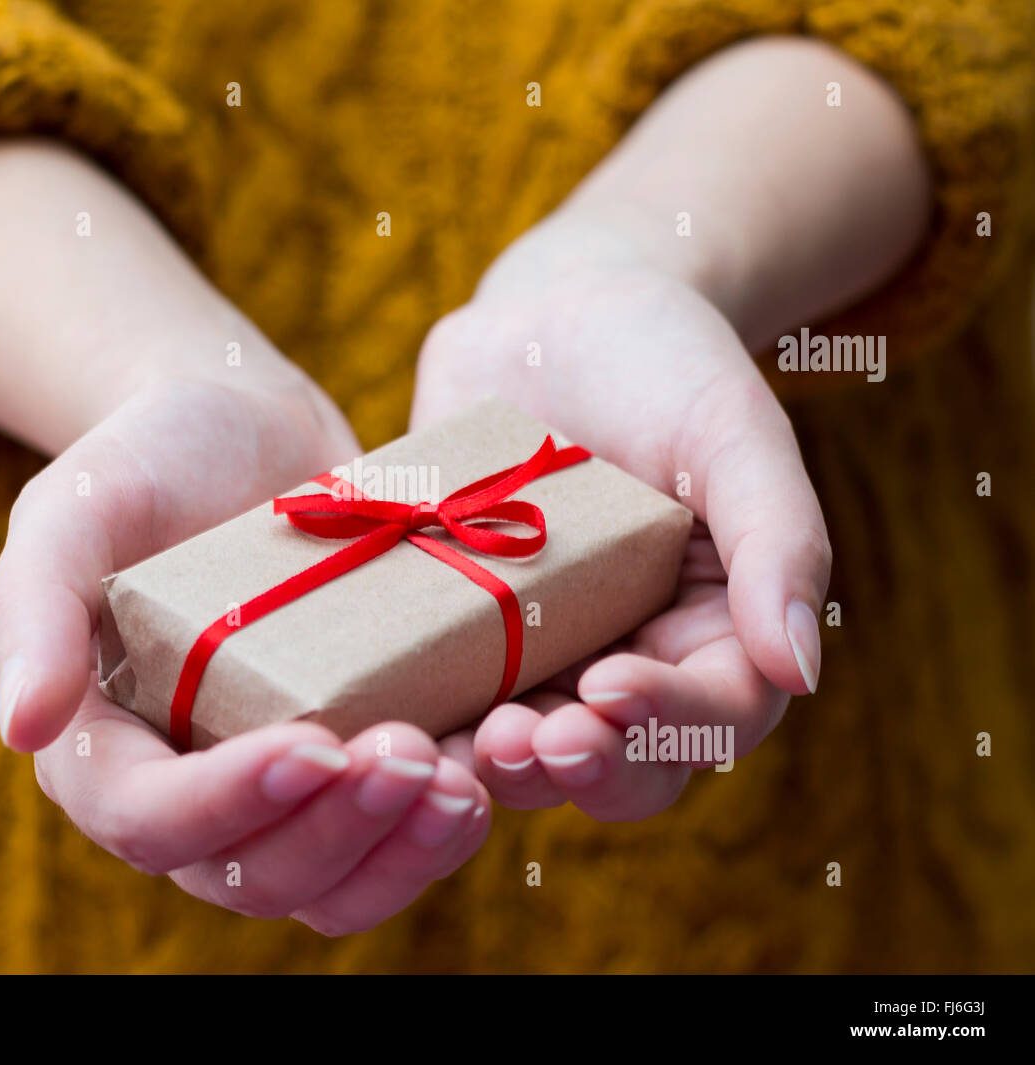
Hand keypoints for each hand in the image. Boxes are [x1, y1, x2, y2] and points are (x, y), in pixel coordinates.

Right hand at [0, 376, 489, 933]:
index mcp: (106, 749)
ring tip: (466, 782)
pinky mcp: (351, 766)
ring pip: (336, 882)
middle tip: (412, 754)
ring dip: (403, 852)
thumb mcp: (76, 510)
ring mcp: (280, 790)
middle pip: (259, 871)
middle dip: (340, 830)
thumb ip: (35, 609)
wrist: (251, 430)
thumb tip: (23, 726)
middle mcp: (193, 792)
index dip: (229, 804)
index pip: (151, 819)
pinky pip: (395, 840)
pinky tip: (492, 764)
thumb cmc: (152, 462)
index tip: (314, 745)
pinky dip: (442, 826)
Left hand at [411, 233, 830, 821]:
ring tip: (458, 743)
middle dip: (575, 768)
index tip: (610, 689)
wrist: (551, 316)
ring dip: (493, 764)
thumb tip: (798, 672)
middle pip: (617, 764)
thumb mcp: (731, 434)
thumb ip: (779, 543)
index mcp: (713, 630)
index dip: (666, 721)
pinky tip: (381, 714)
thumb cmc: (663, 364)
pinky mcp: (458, 636)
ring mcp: (538, 655)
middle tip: (523, 742)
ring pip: (525, 751)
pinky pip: (441, 697)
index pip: (712, 715)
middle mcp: (628, 661)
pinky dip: (418, 718)